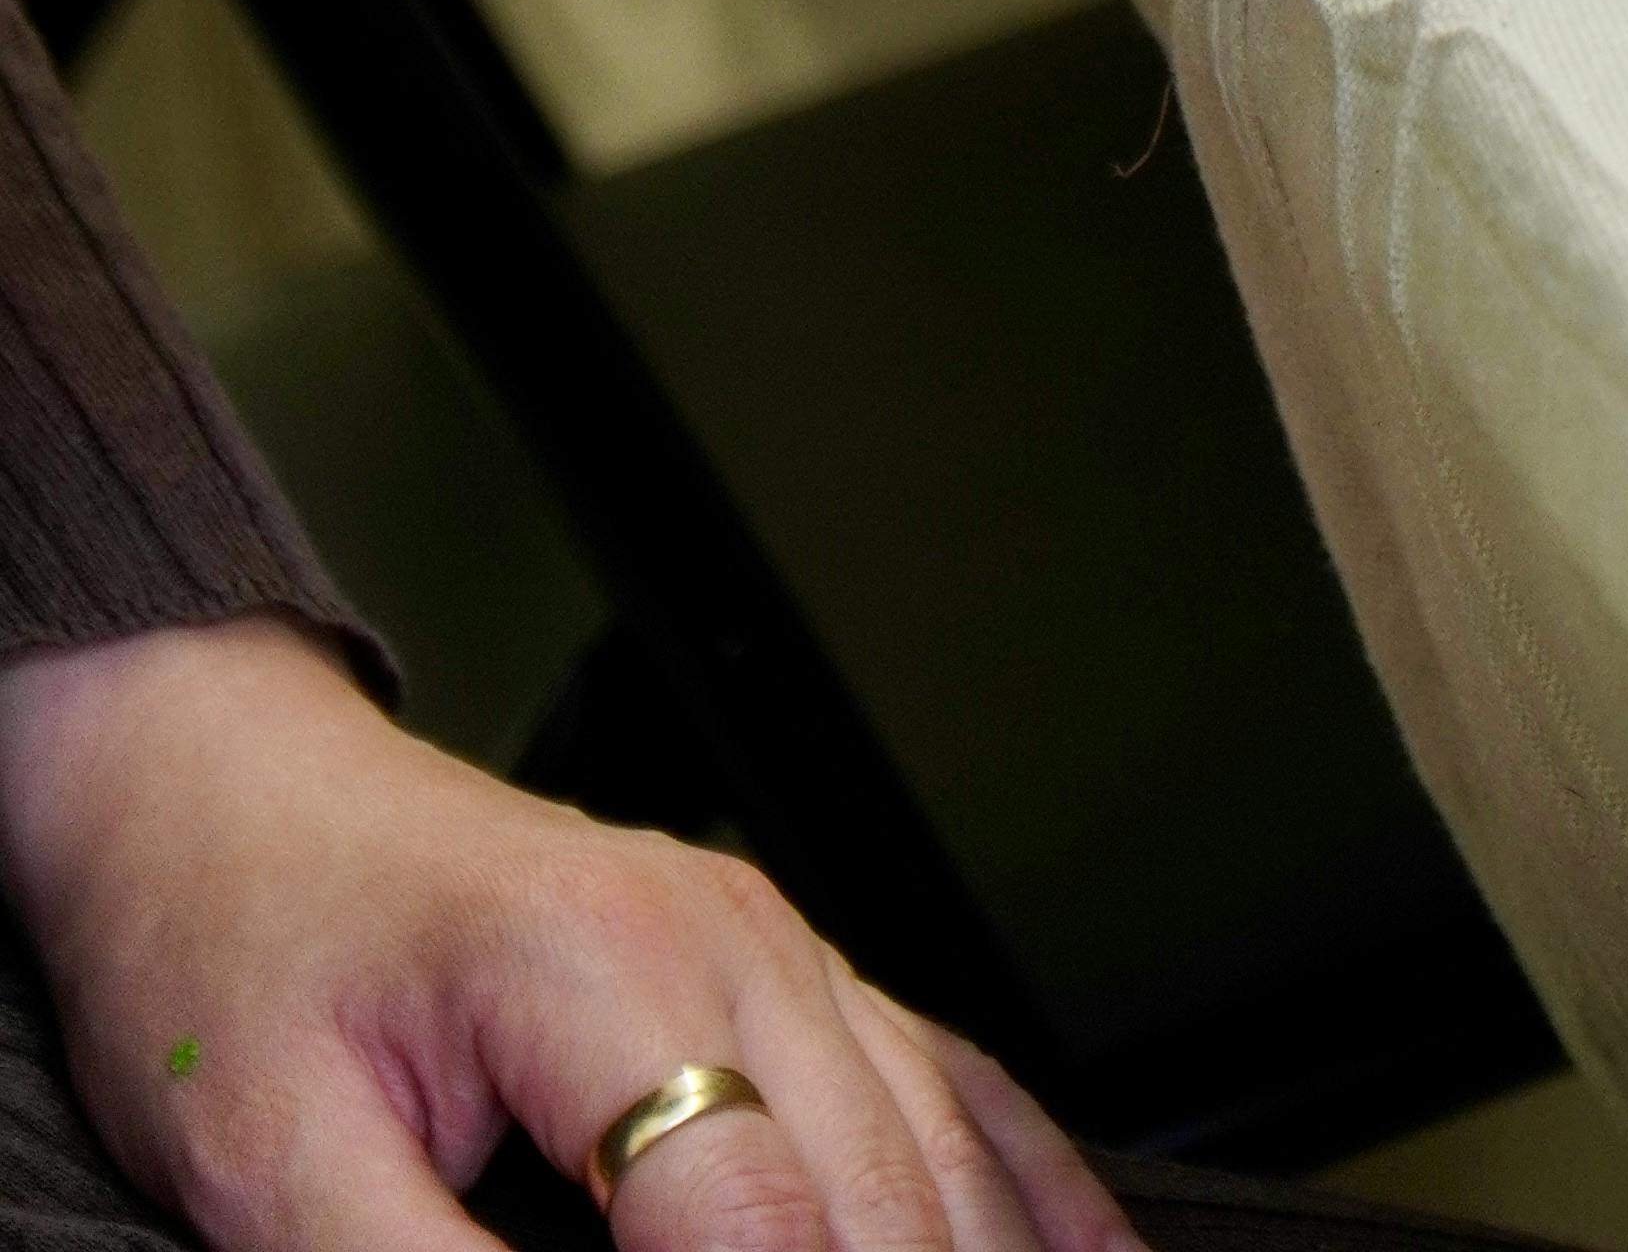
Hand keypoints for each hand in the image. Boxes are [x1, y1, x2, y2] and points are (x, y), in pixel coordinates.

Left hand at [0, 617, 1125, 1251]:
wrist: (225, 791)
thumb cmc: (232, 951)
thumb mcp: (266, 1164)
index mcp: (606, 971)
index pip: (754, 1221)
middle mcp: (731, 940)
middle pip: (877, 1200)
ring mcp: (778, 946)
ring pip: (939, 1154)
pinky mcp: (784, 969)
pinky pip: (948, 1081)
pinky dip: (1029, 1191)